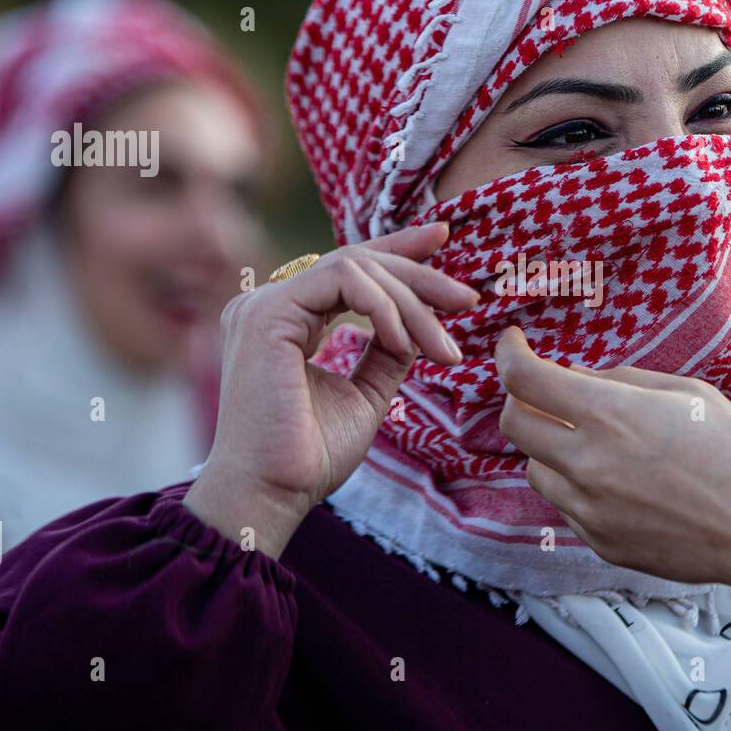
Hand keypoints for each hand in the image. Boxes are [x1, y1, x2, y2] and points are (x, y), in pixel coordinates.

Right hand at [185, 222, 478, 556]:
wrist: (273, 493)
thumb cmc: (310, 456)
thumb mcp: (364, 394)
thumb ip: (386, 355)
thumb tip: (419, 329)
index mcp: (285, 321)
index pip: (348, 270)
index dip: (397, 249)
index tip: (443, 237)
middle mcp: (269, 305)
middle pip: (358, 262)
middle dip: (419, 274)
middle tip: (467, 298)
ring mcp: (264, 305)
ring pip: (356, 268)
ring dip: (412, 301)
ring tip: (442, 345)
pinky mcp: (268, 313)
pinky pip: (342, 280)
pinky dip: (384, 306)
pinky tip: (404, 341)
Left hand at [494, 326, 730, 668]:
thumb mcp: (686, 393)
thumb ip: (621, 381)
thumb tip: (575, 378)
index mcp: (609, 416)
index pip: (523, 380)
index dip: (507, 354)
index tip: (513, 343)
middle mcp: (586, 464)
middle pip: (512, 423)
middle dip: (520, 399)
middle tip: (547, 392)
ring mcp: (588, 509)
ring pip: (533, 467)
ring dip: (550, 447)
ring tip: (596, 443)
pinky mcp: (597, 541)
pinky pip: (564, 505)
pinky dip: (576, 486)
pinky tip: (620, 482)